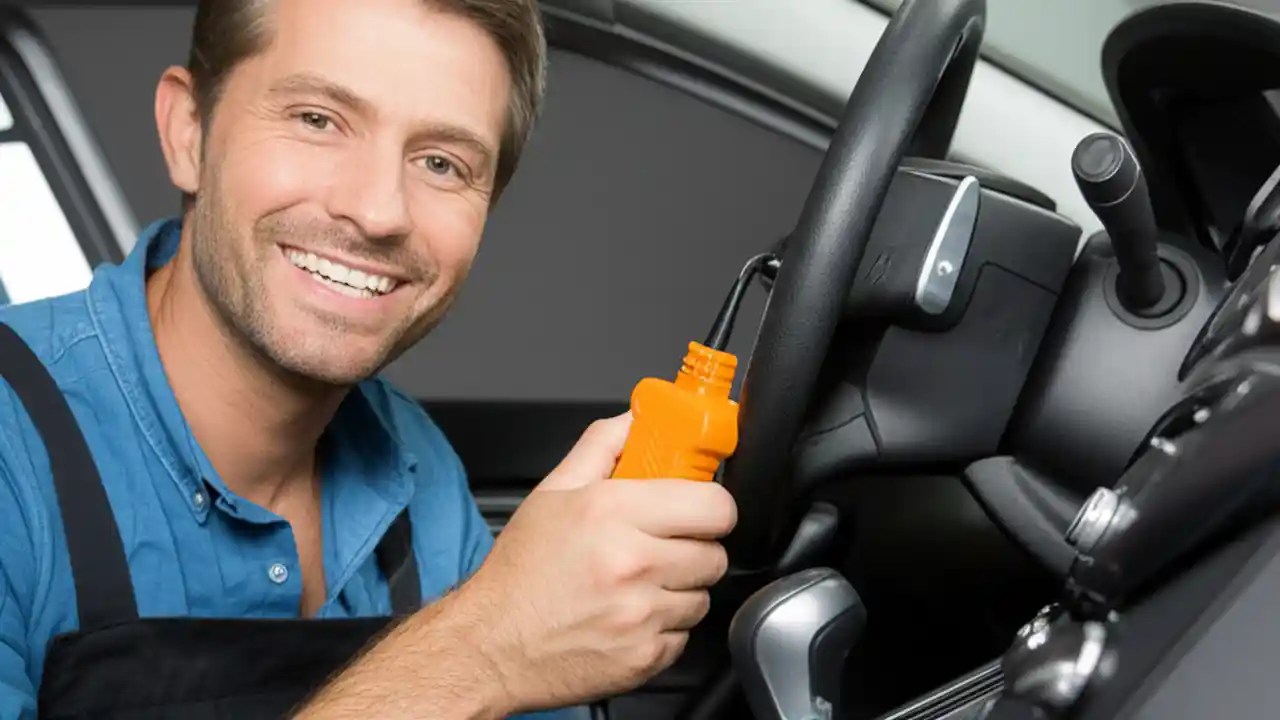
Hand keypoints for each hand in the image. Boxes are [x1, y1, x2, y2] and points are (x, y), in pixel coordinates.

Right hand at [453, 414, 737, 712]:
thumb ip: (602, 446)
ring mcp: (641, 615)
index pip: (714, 505)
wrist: (490, 645)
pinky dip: (664, 628)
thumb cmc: (520, 572)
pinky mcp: (644, 657)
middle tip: (664, 548)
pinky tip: (631, 616)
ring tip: (641, 585)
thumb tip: (636, 419)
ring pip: (702, 597)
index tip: (701, 509)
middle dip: (695, 548)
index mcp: (613, 513)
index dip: (713, 506)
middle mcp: (633, 564)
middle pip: (715, 553)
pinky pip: (683, 636)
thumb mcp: (553, 492)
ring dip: (680, 591)